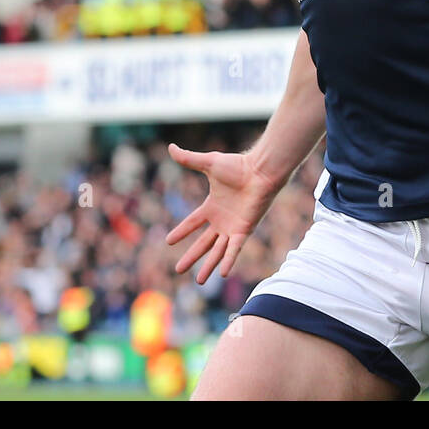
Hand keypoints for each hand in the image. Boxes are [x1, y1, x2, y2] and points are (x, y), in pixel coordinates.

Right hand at [164, 144, 280, 283]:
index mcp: (212, 206)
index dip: (181, 232)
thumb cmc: (238, 166)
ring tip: (199, 281)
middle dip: (191, 257)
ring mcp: (233, 227)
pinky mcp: (244, 230)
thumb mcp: (209, 163)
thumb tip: (170, 147)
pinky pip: (234, 249)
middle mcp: (222, 220)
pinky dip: (228, 260)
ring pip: (217, 251)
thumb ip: (189, 159)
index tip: (168, 242)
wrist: (260, 171)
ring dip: (208, 265)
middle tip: (178, 271)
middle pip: (203, 243)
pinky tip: (221, 274)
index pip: (192, 223)